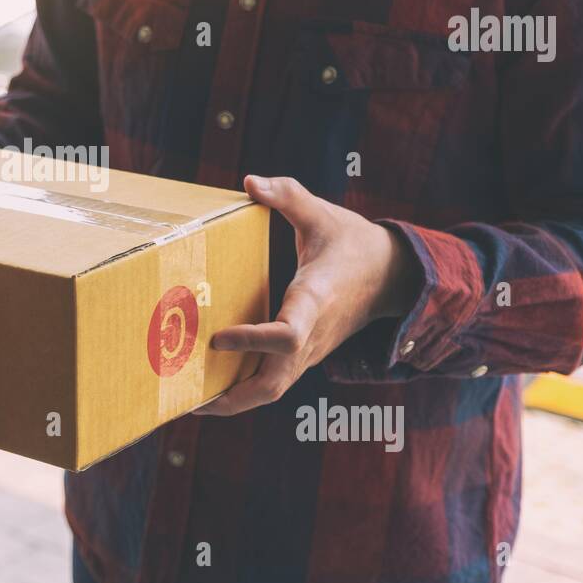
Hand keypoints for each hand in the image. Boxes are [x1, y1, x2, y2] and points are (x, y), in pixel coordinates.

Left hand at [196, 176, 418, 416]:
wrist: (393, 275)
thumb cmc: (352, 242)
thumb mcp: (322, 213)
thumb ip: (287, 195)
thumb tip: (249, 181)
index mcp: (315, 300)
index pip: (288, 335)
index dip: (253, 340)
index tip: (218, 338)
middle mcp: (312, 334)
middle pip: (274, 383)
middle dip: (233, 397)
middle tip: (189, 398)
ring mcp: (310, 351)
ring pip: (273, 390)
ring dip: (234, 400)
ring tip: (190, 400)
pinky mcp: (306, 355)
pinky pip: (275, 381)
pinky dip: (245, 389)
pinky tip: (213, 386)